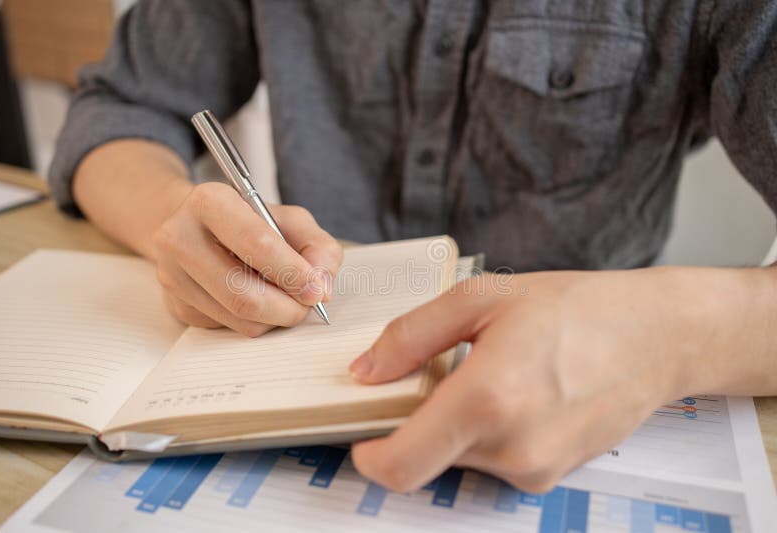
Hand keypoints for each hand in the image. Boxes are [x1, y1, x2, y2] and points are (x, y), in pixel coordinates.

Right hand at [151, 181, 342, 334]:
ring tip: (285, 299)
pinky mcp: (176, 304)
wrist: (200, 228)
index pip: (256, 244)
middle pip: (243, 293)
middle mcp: (180, 237)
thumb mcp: (291, 220)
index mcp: (210, 202)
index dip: (293, 273)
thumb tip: (320, 288)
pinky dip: (255, 321)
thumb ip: (317, 247)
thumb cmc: (253, 222)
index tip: (316, 290)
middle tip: (307, 304)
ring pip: (238, 318)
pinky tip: (257, 298)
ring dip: (275, 318)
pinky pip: (229, 328)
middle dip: (287, 307)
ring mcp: (172, 275)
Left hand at [348, 268, 706, 492]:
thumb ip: (412, 336)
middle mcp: (511, 447)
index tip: (360, 436)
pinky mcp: (551, 476)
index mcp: (487, 399)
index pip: (402, 464)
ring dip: (458, 426)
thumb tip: (367, 371)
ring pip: (461, 458)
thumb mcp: (482, 299)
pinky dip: (489, 433)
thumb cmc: (577, 308)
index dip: (369, 457)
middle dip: (419, 423)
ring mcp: (535, 469)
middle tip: (441, 376)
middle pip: (428, 456)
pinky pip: (495, 460)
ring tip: (493, 376)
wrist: (657, 337)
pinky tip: (518, 393)